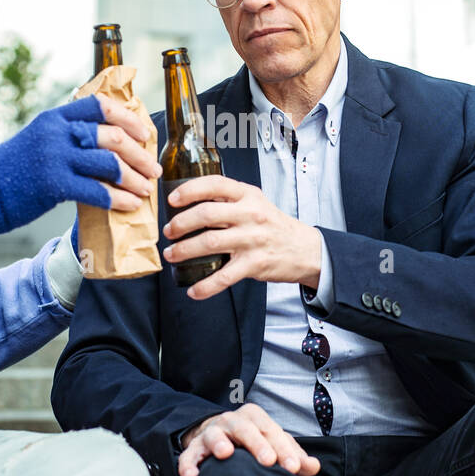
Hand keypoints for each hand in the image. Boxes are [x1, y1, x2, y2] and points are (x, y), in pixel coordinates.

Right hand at [0, 95, 159, 240]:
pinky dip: (118, 199)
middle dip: (139, 154)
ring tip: (146, 190)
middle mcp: (56, 132)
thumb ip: (66, 137)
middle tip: (153, 169)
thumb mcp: (38, 140)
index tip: (144, 133)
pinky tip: (129, 206)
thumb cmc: (12, 170)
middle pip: (112, 135)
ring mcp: (54, 157)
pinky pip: (96, 190)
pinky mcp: (53, 184)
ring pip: (108, 163)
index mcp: (54, 117)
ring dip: (134, 178)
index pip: (100, 105)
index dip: (128, 117)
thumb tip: (105, 145)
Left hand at [161, 175, 320, 300]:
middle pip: (206, 214)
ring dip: (183, 250)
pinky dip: (205, 286)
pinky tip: (193, 290)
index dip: (189, 190)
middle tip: (169, 231)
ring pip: (209, 243)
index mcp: (248, 195)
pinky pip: (224, 277)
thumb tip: (191, 200)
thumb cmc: (273, 225)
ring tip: (172, 254)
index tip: (172, 199)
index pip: (214, 184)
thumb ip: (229, 199)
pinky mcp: (254, 264)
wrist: (304, 249)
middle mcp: (250, 215)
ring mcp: (252, 240)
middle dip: (180, 223)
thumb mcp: (255, 203)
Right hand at [177, 403, 320, 475]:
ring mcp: (211, 432)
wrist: (216, 435)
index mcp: (255, 418)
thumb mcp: (273, 445)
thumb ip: (293, 456)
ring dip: (220, 443)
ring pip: (214, 435)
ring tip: (226, 455)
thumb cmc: (251, 442)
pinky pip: (189, 456)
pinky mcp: (193, 448)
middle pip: (245, 428)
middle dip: (257, 444)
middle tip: (269, 462)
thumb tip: (314, 466)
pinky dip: (189, 465)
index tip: (294, 468)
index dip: (284, 449)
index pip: (272, 431)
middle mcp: (232, 421)